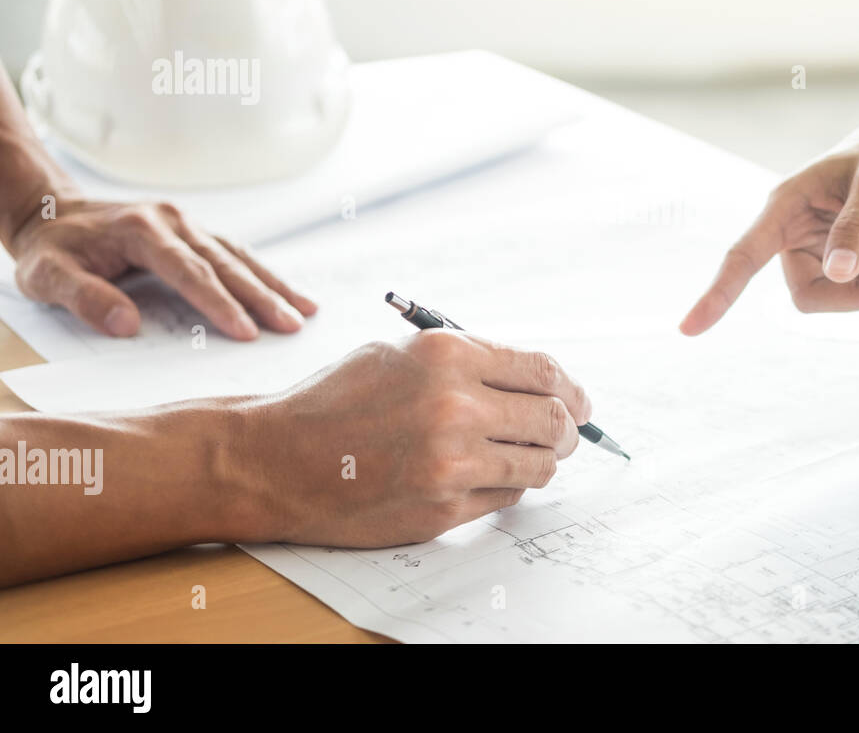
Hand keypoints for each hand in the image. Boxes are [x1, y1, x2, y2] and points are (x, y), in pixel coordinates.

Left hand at [8, 198, 315, 339]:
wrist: (53, 211)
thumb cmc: (51, 249)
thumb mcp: (47, 276)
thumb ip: (85, 298)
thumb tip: (128, 325)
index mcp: (141, 229)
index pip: (188, 271)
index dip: (218, 303)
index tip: (245, 332)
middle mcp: (173, 221)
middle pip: (225, 263)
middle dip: (262, 297)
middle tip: (292, 325)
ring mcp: (187, 223)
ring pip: (239, 255)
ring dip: (273, 284)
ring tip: (306, 310)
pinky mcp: (194, 232)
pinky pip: (234, 252)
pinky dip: (263, 273)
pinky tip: (285, 291)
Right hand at [241, 330, 592, 545]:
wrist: (275, 459)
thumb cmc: (335, 402)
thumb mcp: (400, 354)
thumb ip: (467, 361)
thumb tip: (533, 380)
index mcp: (447, 356)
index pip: (543, 370)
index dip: (572, 388)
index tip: (580, 401)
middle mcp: (456, 407)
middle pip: (553, 419)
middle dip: (566, 427)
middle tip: (564, 432)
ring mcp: (452, 463)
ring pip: (539, 464)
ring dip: (540, 460)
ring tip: (522, 454)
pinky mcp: (443, 508)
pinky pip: (506, 498)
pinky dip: (505, 487)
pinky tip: (481, 476)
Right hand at [681, 110, 858, 334]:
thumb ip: (856, 225)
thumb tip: (837, 275)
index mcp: (783, 207)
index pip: (743, 256)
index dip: (717, 294)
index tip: (689, 329)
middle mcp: (794, 235)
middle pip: (807, 295)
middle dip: (856, 296)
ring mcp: (821, 252)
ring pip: (840, 299)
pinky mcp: (848, 263)